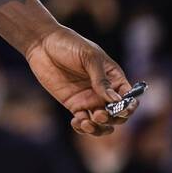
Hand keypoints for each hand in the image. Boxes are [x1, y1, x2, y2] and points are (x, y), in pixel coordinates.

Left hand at [24, 26, 138, 135]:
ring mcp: (89, 99)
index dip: (129, 107)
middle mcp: (104, 91)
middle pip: (117, 114)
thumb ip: (101, 79)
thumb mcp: (89, 57)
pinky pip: (83, 121)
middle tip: (100, 115)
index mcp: (114, 78)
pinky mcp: (73, 104)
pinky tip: (77, 122)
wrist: (42, 44)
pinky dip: (82, 127)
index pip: (128, 97)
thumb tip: (116, 100)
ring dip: (100, 128)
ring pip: (102, 122)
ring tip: (88, 123)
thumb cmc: (70, 44)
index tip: (122, 109)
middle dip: (113, 119)